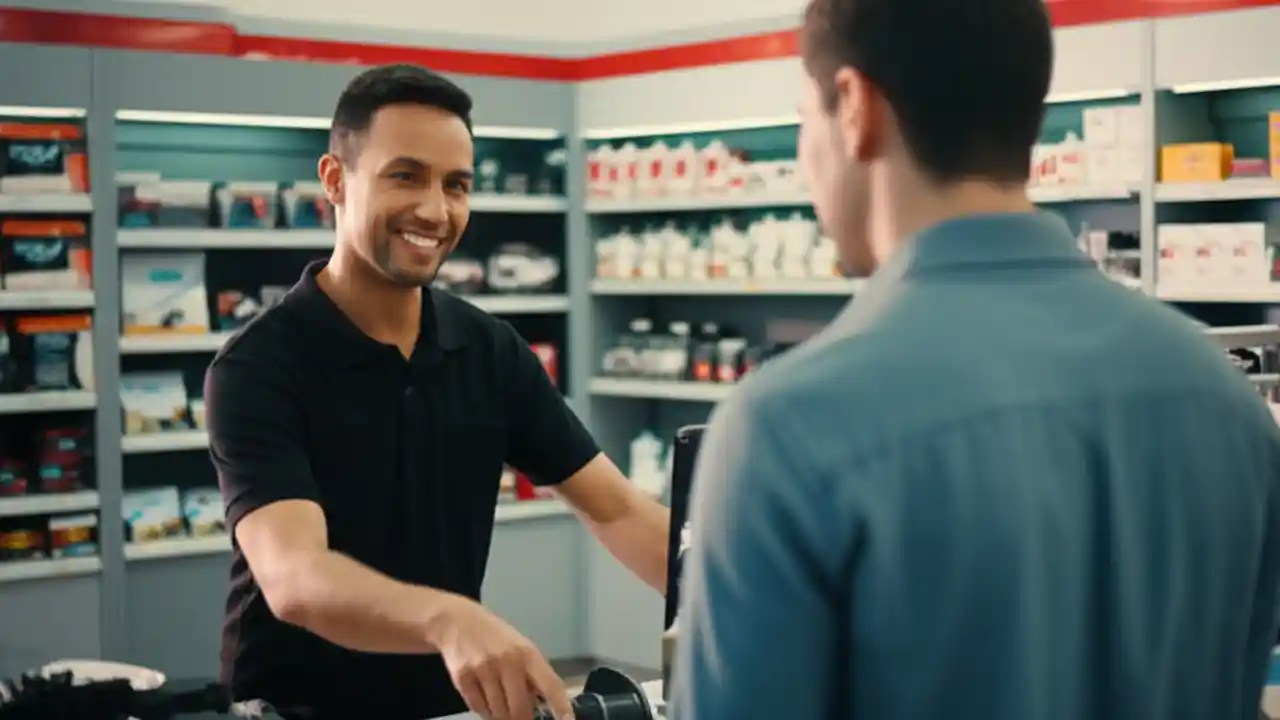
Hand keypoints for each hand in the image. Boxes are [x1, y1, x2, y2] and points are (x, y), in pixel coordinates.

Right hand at [434, 596, 574, 719]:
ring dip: (501, 715)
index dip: (560, 706)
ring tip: (500, 700)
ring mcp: (484, 670)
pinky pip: (478, 709)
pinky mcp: (463, 678)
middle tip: (521, 716)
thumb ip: (532, 673)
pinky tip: (485, 697)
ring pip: (498, 713)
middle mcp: (508, 662)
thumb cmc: (495, 636)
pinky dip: (484, 710)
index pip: (550, 685)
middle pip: (520, 710)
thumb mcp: (520, 647)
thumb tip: (544, 703)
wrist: (457, 621)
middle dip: (521, 719)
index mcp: (528, 654)